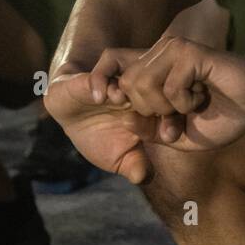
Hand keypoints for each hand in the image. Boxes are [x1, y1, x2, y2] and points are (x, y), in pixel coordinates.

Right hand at [44, 72, 163, 183]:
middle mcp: (139, 91)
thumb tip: (144, 177)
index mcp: (151, 108)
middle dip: (156, 101)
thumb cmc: (98, 137)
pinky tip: (99, 97)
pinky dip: (102, 80)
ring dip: (131, 86)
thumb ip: (134, 166)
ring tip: (119, 100)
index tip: (169, 136)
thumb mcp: (118, 157)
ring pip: (135, 73)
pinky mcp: (95, 74)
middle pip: (159, 87)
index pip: (173, 109)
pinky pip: (103, 67)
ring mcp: (118, 80)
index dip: (174, 122)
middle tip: (150, 113)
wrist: (69, 115)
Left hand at [90, 37, 244, 151]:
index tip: (132, 112)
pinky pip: (170, 87)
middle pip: (126, 86)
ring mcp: (174, 49)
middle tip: (176, 115)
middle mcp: (159, 53)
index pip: (113, 74)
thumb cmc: (219, 119)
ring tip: (190, 104)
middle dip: (149, 111)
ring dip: (168, 107)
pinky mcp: (190, 52)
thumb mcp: (177, 135)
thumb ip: (149, 130)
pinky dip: (186, 102)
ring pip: (144, 84)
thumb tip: (125, 120)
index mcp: (152, 68)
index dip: (114, 95)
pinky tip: (202, 95)